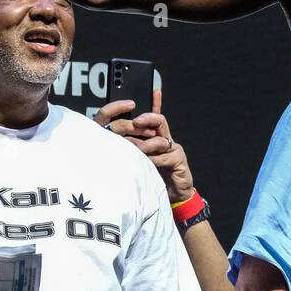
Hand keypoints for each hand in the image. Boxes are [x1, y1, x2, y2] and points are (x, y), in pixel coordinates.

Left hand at [94, 88, 194, 202]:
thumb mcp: (139, 160)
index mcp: (156, 136)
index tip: (146, 96)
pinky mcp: (178, 160)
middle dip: (146, 119)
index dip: (155, 102)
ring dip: (145, 145)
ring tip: (136, 150)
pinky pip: (164, 157)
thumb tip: (112, 139)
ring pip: (159, 139)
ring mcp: (174, 149)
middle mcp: (166, 139)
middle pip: (159, 120)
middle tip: (135, 122)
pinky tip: (146, 164)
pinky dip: (153, 160)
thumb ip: (131, 149)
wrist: (174, 195)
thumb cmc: (154, 177)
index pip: (155, 115)